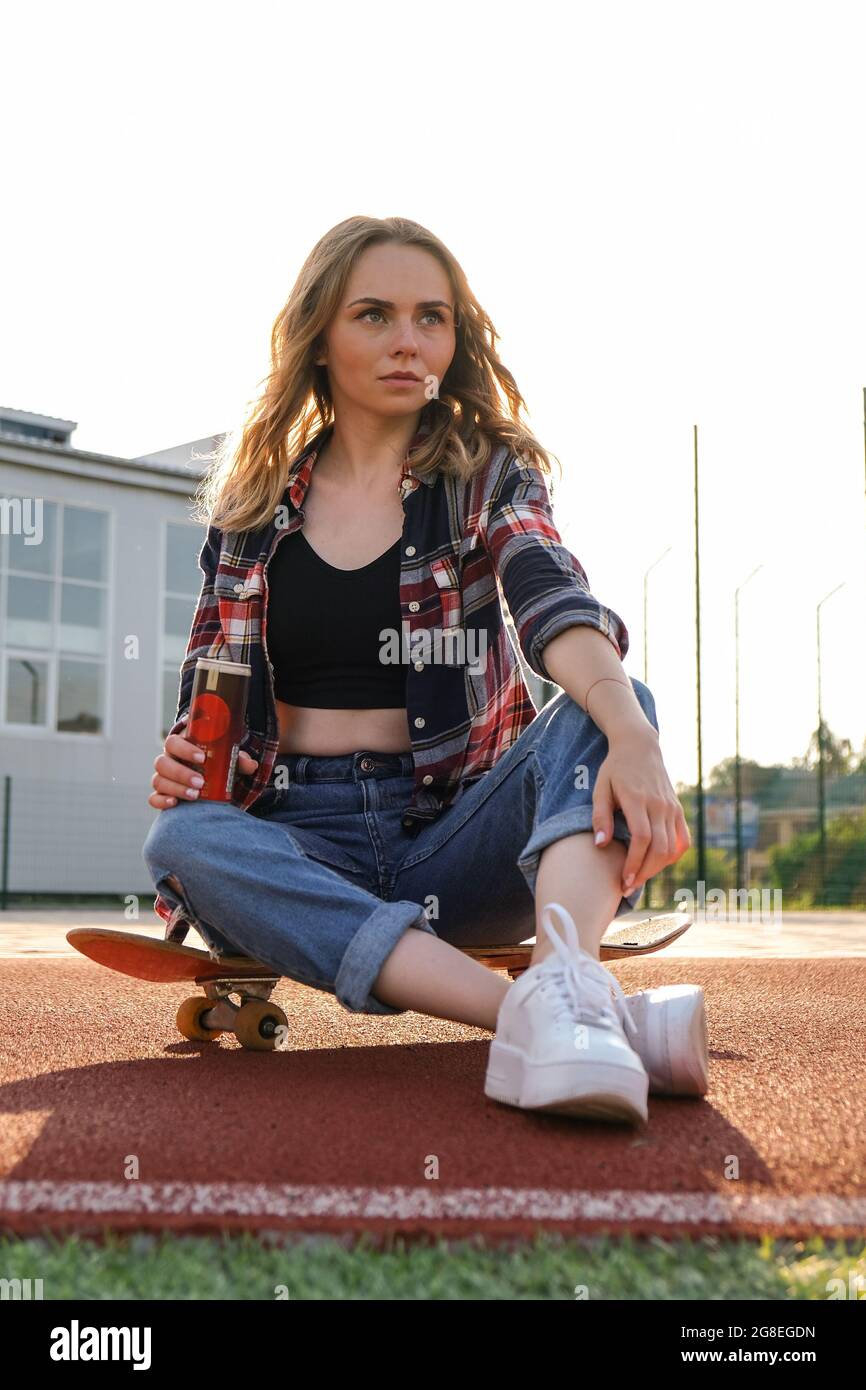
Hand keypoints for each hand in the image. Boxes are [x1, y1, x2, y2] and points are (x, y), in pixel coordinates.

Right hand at [149, 713, 258, 810]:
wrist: (211, 777)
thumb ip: (238, 759)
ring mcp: (163, 778)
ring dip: (176, 788)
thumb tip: (251, 765)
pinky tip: (174, 803)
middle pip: (162, 763)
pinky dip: (161, 801)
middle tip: (201, 782)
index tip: (202, 758)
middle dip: (181, 773)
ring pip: (158, 781)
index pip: (173, 742)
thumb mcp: (228, 758)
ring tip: (196, 796)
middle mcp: (168, 760)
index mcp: (180, 746)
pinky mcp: (163, 794)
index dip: (184, 749)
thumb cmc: (217, 763)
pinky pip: (154, 798)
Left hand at [591, 729, 690, 893]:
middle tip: (627, 887)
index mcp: (638, 799)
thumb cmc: (615, 769)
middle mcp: (659, 805)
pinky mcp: (678, 810)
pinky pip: (682, 840)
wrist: (640, 747)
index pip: (642, 839)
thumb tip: (600, 845)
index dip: (634, 863)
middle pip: (659, 848)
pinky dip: (672, 856)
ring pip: (672, 847)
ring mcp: (672, 807)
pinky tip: (657, 864)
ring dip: (656, 868)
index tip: (623, 880)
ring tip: (638, 878)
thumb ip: (600, 817)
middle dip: (644, 873)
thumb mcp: (600, 789)